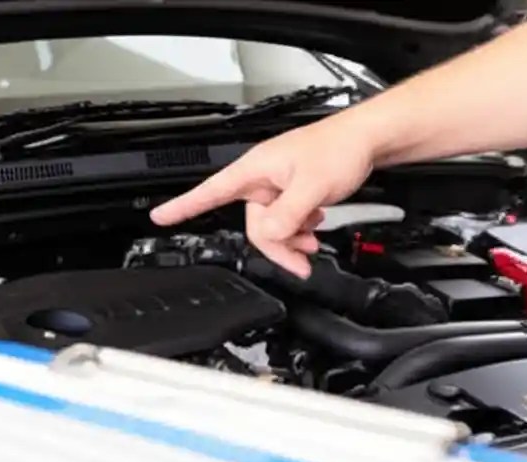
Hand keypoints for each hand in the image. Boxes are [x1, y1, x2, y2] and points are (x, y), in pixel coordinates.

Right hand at [150, 118, 375, 276]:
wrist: (367, 139)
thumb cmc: (339, 149)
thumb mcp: (311, 187)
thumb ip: (286, 215)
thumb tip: (265, 235)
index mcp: (255, 170)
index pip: (210, 191)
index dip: (182, 206)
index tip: (159, 217)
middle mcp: (261, 177)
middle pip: (254, 225)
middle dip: (277, 244)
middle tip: (303, 259)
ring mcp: (277, 184)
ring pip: (272, 226)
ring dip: (292, 237)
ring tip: (313, 238)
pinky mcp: (292, 189)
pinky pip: (285, 218)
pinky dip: (299, 227)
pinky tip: (315, 222)